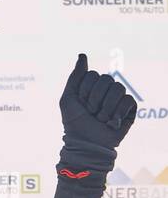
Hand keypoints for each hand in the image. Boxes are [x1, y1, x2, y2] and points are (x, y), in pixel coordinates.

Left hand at [58, 54, 137, 173]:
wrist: (86, 143)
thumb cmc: (74, 123)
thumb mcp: (68, 99)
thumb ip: (75, 77)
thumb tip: (82, 55)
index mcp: (91, 86)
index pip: (93, 75)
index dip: (84, 90)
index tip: (80, 104)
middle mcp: (106, 90)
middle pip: (106, 79)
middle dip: (94, 98)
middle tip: (90, 112)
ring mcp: (118, 98)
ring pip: (118, 88)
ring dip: (105, 107)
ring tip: (100, 119)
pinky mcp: (129, 108)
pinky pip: (127, 100)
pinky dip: (117, 113)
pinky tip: (111, 122)